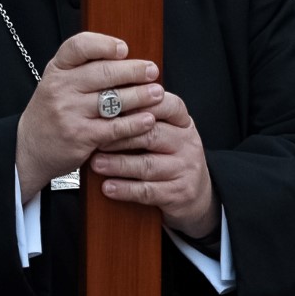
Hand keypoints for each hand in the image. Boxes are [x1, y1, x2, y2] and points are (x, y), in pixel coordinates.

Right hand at [16, 33, 165, 195]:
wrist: (29, 149)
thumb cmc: (51, 112)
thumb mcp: (57, 81)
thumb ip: (83, 68)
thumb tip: (125, 58)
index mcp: (57, 69)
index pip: (79, 46)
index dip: (104, 44)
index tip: (123, 49)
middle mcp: (60, 88)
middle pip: (103, 72)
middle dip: (133, 71)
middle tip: (152, 71)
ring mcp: (69, 113)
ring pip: (113, 100)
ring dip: (140, 96)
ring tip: (157, 93)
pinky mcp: (80, 137)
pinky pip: (114, 128)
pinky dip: (135, 124)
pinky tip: (148, 119)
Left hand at [91, 89, 217, 238]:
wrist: (198, 194)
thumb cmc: (173, 157)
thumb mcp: (169, 132)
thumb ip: (147, 117)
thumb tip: (112, 100)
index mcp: (184, 124)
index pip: (169, 105)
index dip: (142, 103)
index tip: (115, 104)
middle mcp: (187, 144)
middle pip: (152, 134)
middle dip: (121, 135)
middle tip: (96, 137)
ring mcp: (185, 170)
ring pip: (147, 165)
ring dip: (118, 164)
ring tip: (96, 162)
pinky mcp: (178, 194)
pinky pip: (148, 191)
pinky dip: (125, 189)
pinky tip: (108, 187)